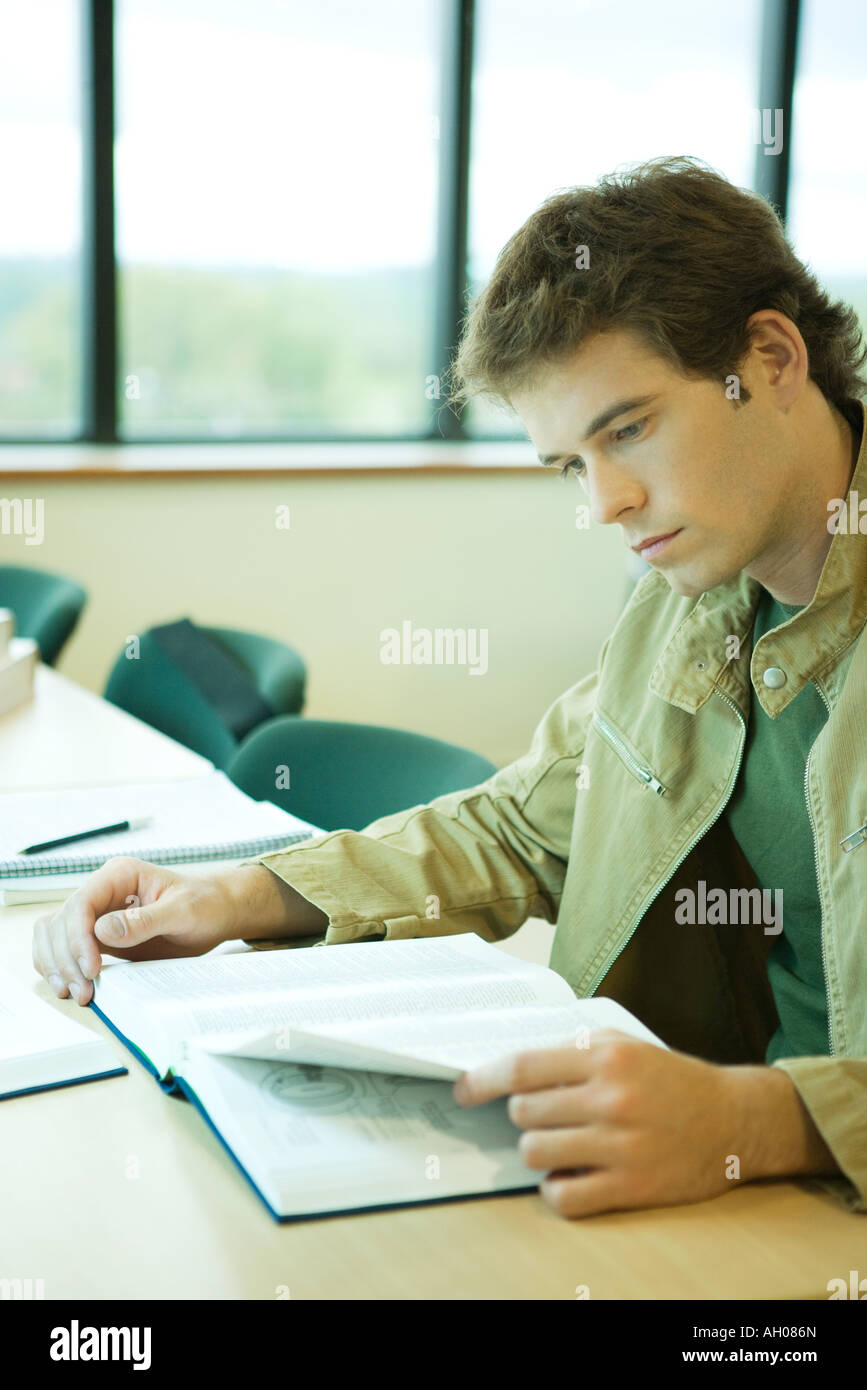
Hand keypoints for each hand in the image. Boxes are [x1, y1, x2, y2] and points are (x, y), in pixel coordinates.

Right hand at [32, 856, 260, 1005]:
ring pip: (53, 935)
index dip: (77, 937)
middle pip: (61, 922)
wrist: (216, 912)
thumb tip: (103, 930)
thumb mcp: (183, 911)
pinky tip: (69, 985)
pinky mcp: (98, 936)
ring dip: (57, 965)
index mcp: (119, 875)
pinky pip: (63, 947)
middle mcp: (102, 891)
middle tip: (84, 990)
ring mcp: (97, 913)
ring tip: (74, 993)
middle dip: (66, 958)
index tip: (91, 967)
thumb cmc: (205, 903)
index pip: (81, 903)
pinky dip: (59, 966)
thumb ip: (146, 920)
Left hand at [452, 1029, 758, 1217]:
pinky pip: (564, 1197)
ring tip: (562, 1144)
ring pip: (535, 1153)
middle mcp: (611, 1099)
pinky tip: (571, 1176)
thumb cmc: (671, 1079)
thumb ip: (572, 1048)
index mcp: (606, 1057)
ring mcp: (620, 1146)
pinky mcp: (630, 1187)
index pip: (523, 1067)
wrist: (733, 1120)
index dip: (483, 1079)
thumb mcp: (624, 1044)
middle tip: (547, 1116)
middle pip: (524, 1112)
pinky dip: (557, 1189)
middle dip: (525, 1115)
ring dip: (539, 1150)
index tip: (463, 1090)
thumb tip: (512, 1067)